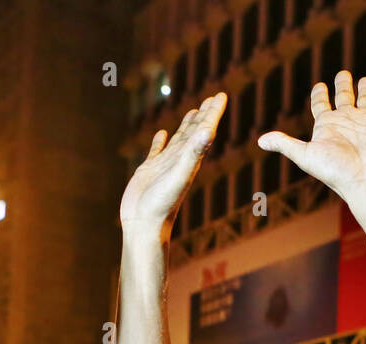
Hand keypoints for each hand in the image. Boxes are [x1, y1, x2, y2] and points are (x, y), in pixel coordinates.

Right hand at [120, 93, 226, 232]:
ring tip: (193, 111)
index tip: (221, 95)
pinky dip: (160, 142)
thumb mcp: (179, 175)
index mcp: (191, 160)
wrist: (144, 227)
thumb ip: (193, 153)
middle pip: (195, 132)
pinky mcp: (148, 172)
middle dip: (204, 115)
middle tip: (213, 98)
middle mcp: (180, 161)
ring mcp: (164, 166)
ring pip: (179, 141)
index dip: (213, 113)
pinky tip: (161, 134)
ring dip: (186, 126)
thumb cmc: (162, 204)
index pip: (205, 131)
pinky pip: (156, 152)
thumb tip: (210, 130)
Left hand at [259, 72, 365, 202]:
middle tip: (342, 74)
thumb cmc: (335, 171)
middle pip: (343, 98)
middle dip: (343, 86)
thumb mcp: (306, 155)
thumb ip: (285, 144)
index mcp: (328, 127)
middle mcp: (347, 123)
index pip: (321, 106)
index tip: (319, 86)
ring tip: (365, 79)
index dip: (319, 95)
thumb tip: (260, 141)